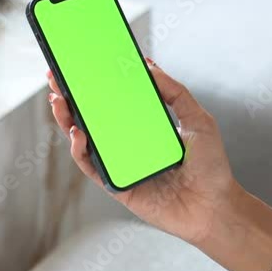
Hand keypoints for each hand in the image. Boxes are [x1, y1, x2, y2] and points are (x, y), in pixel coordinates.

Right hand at [46, 58, 235, 246]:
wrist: (214, 206)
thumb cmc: (210, 166)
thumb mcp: (197, 119)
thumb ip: (175, 92)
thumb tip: (148, 64)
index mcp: (145, 126)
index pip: (114, 101)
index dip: (95, 84)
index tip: (79, 64)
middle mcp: (129, 145)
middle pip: (92, 118)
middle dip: (70, 97)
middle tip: (56, 78)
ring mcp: (121, 164)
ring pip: (84, 142)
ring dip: (66, 120)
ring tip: (58, 100)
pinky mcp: (117, 186)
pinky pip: (91, 168)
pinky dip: (80, 151)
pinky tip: (77, 134)